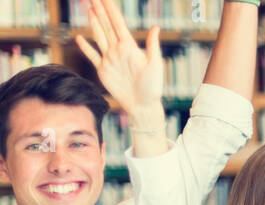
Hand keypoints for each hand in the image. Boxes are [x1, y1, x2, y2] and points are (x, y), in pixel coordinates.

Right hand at [75, 0, 162, 122]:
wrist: (143, 106)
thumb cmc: (152, 87)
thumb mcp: (155, 65)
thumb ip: (153, 46)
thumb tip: (156, 27)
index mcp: (130, 47)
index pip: (118, 23)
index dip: (111, 9)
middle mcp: (118, 50)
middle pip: (106, 26)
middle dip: (100, 11)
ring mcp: (110, 59)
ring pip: (99, 36)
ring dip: (94, 23)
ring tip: (90, 9)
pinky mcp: (103, 70)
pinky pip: (92, 56)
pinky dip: (85, 47)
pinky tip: (80, 38)